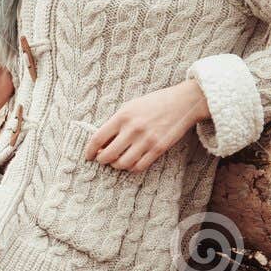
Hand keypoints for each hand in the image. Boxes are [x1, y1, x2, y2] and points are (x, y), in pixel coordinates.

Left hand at [83, 80, 209, 170]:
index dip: (89, 151)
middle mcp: (132, 129)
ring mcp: (146, 140)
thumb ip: (116, 122)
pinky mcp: (158, 148)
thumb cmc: (154, 103)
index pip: (98, 138)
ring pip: (122, 164)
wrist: (182, 102)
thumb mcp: (130, 106)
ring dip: (116, 165)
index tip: (88, 156)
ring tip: (117, 161)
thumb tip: (102, 141)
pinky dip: (132, 168)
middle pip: (108, 155)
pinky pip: (139, 166)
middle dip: (102, 160)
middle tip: (102, 159)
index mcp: (122, 116)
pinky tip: (131, 163)